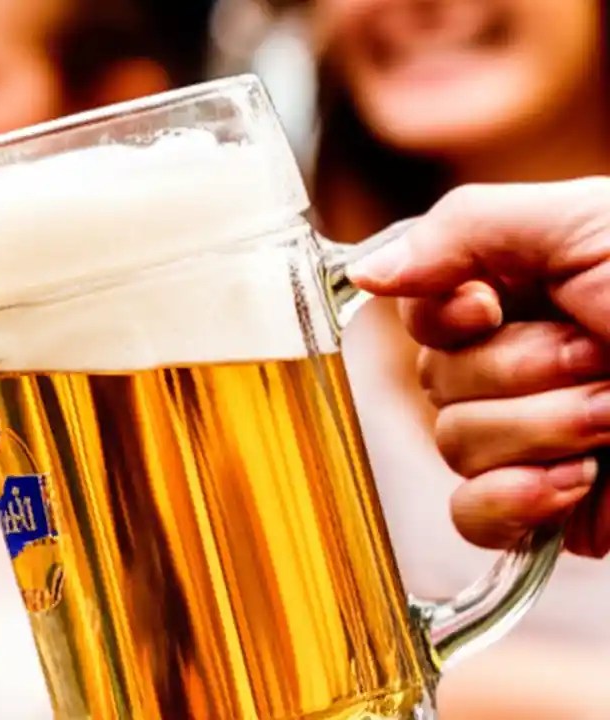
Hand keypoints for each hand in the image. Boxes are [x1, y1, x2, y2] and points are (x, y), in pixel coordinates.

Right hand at [349, 178, 609, 556]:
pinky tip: (575, 481)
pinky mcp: (548, 506)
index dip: (442, 315)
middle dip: (520, 371)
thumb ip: (461, 230)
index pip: (418, 311)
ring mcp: (529, 439)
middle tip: (598, 353)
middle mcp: (515, 366)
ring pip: (451, 446)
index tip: (489, 305)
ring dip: (543, 428)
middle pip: (433, 382)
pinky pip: (473, 515)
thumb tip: (366, 273)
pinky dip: (514, 500)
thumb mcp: (582, 223)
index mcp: (518, 293)